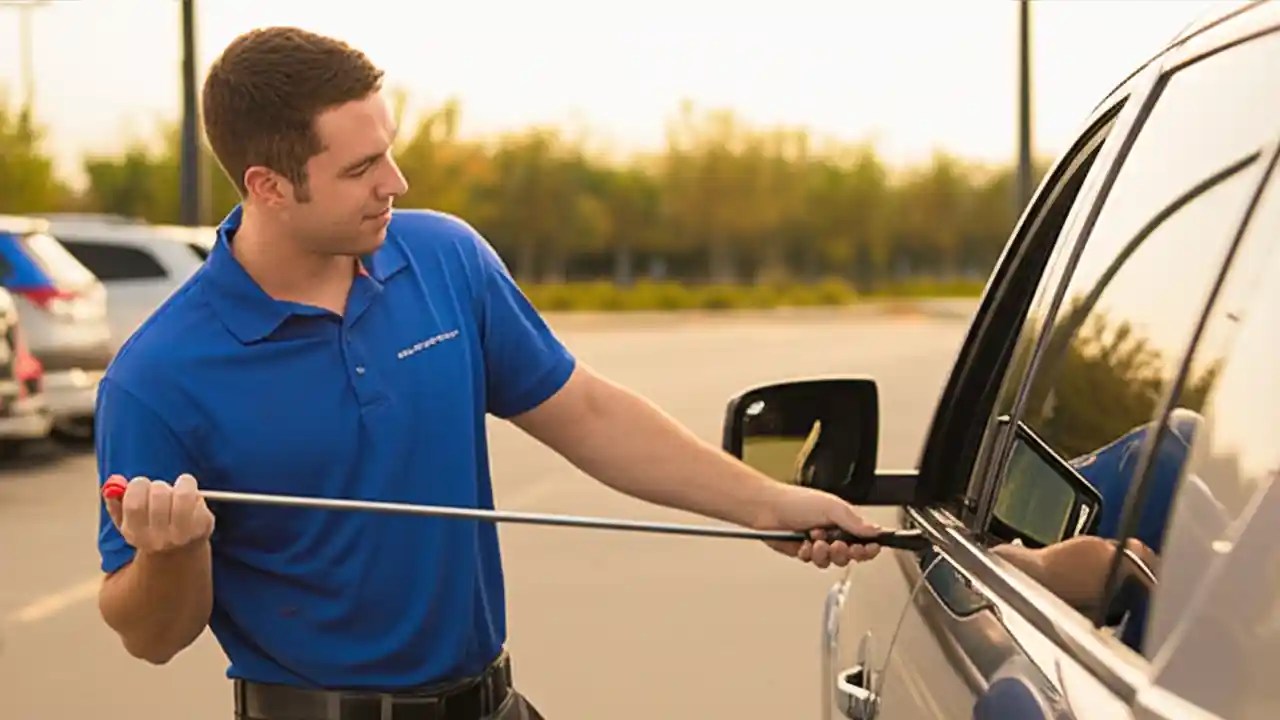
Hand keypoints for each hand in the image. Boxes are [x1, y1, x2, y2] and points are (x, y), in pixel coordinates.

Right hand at [103, 474, 214, 555]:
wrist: (178, 552)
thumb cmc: (150, 529)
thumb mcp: (127, 520)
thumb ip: (116, 502)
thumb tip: (112, 484)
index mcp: (135, 534)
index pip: (134, 503)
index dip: (138, 485)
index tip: (141, 485)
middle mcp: (159, 538)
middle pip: (159, 494)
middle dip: (159, 485)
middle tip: (160, 491)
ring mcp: (184, 534)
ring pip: (183, 494)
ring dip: (180, 485)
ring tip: (178, 491)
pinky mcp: (203, 526)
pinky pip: (199, 498)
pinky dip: (195, 493)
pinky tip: (191, 502)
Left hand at [757, 485, 882, 567]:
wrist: (768, 509)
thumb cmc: (796, 501)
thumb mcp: (831, 507)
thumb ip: (854, 521)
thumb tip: (875, 530)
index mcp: (843, 520)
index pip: (865, 538)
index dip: (869, 547)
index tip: (870, 548)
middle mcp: (833, 533)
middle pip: (850, 555)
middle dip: (844, 552)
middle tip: (837, 545)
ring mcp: (819, 544)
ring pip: (832, 561)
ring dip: (824, 553)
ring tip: (816, 540)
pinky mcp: (805, 553)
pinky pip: (814, 562)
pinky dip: (809, 554)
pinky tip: (803, 544)